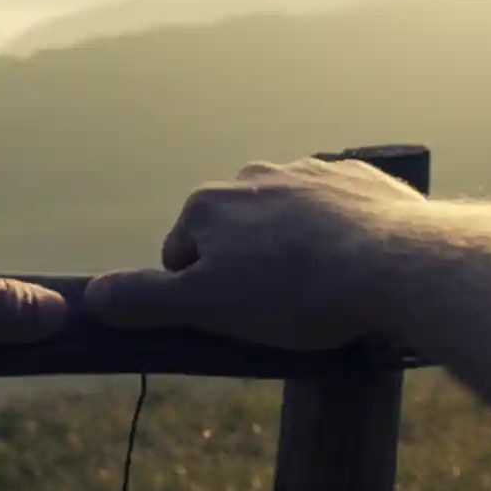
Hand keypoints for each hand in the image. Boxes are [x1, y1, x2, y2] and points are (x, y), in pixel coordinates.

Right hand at [85, 158, 424, 349]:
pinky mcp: (356, 178)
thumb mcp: (208, 306)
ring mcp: (307, 172)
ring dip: (289, 249)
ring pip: (281, 220)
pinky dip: (334, 234)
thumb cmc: (297, 290)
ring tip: (320, 289)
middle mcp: (251, 176)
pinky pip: (330, 210)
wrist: (398, 261)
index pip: (180, 256)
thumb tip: (92, 295)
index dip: (201, 296)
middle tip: (279, 309)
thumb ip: (145, 299)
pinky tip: (353, 265)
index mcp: (207, 203)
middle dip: (245, 267)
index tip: (234, 319)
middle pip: (231, 234)